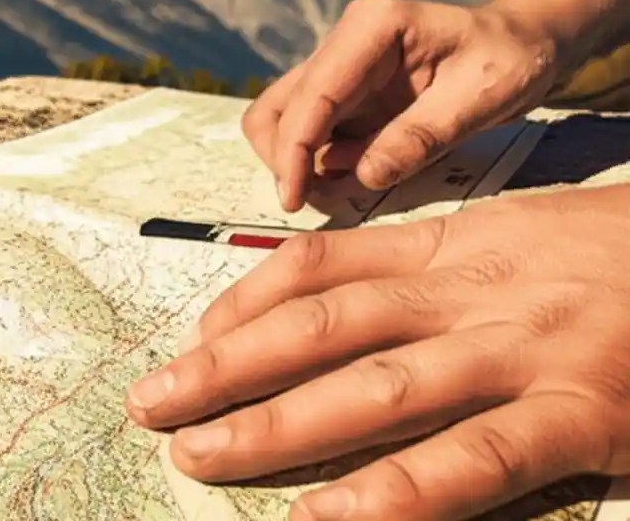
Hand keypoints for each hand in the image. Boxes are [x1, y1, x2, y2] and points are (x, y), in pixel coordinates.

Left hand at [124, 185, 629, 519]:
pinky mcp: (581, 420)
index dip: (242, 303)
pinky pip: (470, 462)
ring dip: (273, 424)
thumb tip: (345, 303)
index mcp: (455, 246)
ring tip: (198, 454)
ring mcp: (524, 355)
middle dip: (224, 365)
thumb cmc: (622, 259)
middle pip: (319, 324)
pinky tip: (324, 520)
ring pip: (371, 387)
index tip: (190, 338)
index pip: (320, 263)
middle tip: (148, 401)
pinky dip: (392, 494)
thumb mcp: (518, 238)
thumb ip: (433, 266)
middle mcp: (473, 293)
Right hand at [242, 0, 563, 211]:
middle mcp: (341, 44)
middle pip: (276, 108)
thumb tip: (364, 176)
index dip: (292, 150)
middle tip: (312, 202)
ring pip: (279, 119)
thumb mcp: (479, 97)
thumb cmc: (508, 59)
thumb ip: (421, 136)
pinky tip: (351, 174)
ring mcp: (337, 69)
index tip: (293, 198)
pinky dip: (314, 162)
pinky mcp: (341, 95)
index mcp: (371, 29)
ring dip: (292, 161)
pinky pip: (307, 133)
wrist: (521, 43)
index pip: (311, 95)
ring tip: (333, 191)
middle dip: (284, 159)